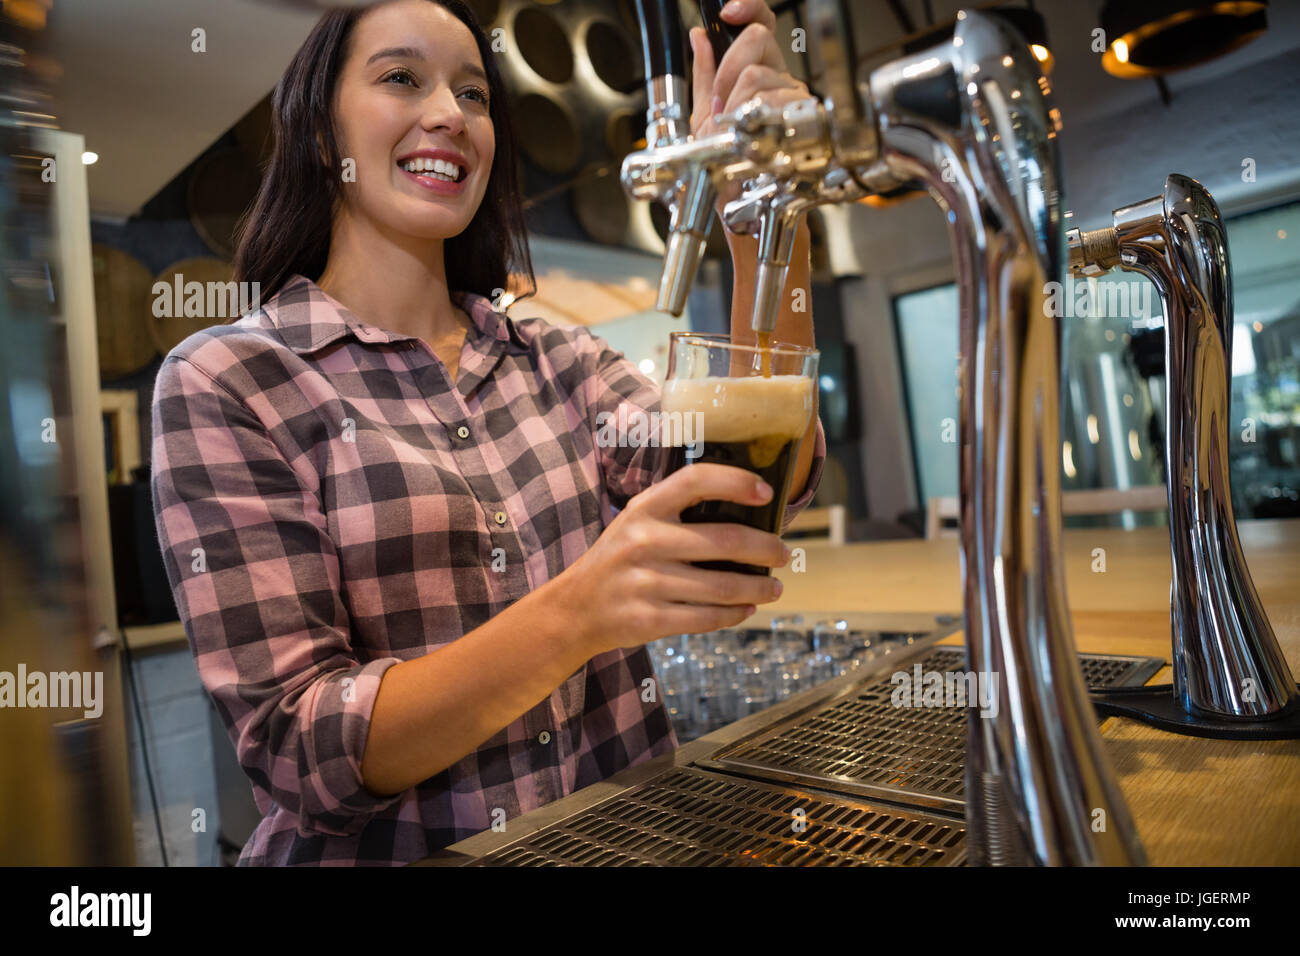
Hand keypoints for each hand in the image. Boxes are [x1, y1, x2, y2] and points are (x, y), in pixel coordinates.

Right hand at [550, 463, 789, 654]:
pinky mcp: (649, 619)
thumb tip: (749, 515)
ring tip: (774, 588)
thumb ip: (678, 514)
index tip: (767, 494)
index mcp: (645, 508)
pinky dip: (735, 614)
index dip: (736, 482)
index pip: (697, 481)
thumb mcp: (637, 522)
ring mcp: (646, 582)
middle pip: (726, 540)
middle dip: (766, 549)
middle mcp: (645, 541)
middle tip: (783, 554)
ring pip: (723, 586)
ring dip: (759, 588)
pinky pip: (708, 618)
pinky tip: (746, 609)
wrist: (575, 608)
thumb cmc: (620, 559)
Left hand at [688, 0, 810, 216]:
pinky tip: (750, 133)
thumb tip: (699, 37)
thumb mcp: (703, 117)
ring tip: (734, 130)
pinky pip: (775, 99)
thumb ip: (703, 75)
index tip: (728, 11)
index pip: (761, 25)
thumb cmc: (728, 169)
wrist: (738, 204)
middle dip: (727, 70)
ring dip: (736, 103)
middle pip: (758, 40)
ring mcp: (794, 97)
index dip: (748, 8)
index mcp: (759, 72)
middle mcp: (781, 79)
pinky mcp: (803, 117)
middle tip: (719, 104)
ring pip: (761, 74)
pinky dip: (753, 116)